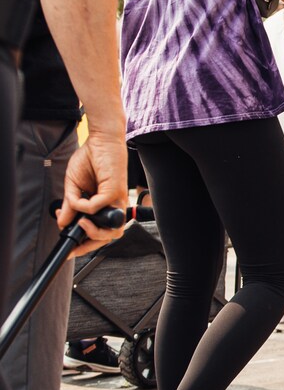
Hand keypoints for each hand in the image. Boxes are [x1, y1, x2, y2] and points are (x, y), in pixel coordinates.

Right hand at [58, 128, 128, 256]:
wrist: (99, 140)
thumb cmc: (90, 159)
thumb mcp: (73, 185)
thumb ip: (70, 205)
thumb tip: (62, 221)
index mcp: (104, 206)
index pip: (100, 232)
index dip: (86, 243)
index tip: (70, 249)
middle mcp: (113, 206)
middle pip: (109, 236)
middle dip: (91, 243)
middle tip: (75, 242)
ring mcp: (116, 200)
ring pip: (112, 229)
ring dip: (94, 232)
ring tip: (80, 223)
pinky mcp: (116, 190)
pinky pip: (99, 207)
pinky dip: (85, 207)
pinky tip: (78, 201)